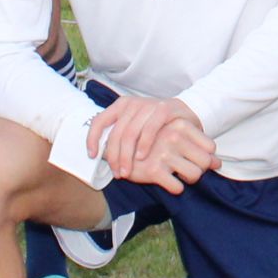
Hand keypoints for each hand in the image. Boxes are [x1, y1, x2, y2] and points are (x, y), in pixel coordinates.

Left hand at [92, 96, 215, 190]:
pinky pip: (150, 129)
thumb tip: (100, 155)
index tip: (92, 156)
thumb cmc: (157, 126)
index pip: (99, 120)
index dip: (92, 138)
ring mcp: (148, 105)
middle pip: (116, 132)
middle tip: (116, 173)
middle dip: (114, 156)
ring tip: (126, 171)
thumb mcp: (135, 127)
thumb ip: (120, 135)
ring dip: (127, 155)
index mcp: (121, 105)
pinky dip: (144, 144)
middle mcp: (132, 103)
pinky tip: (142, 157)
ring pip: (130, 133)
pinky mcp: (164, 109)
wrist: (185, 114)